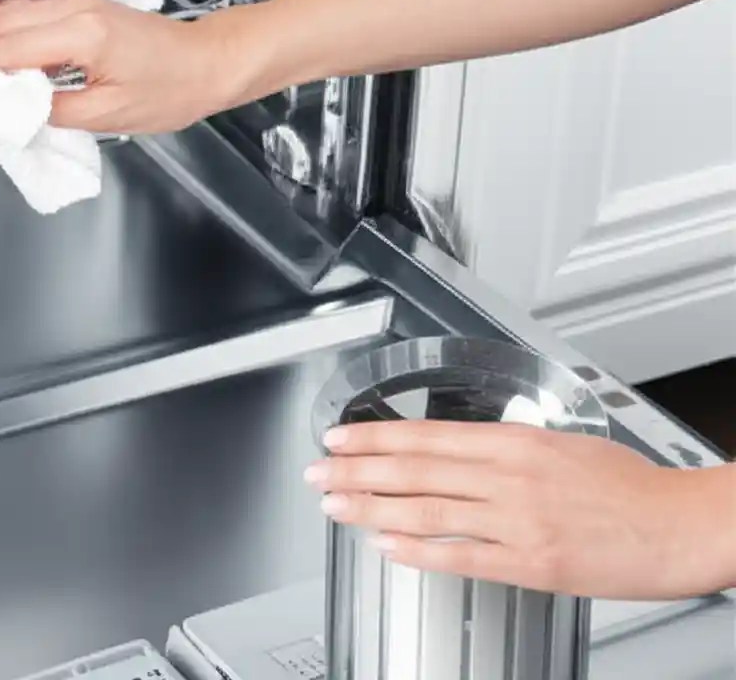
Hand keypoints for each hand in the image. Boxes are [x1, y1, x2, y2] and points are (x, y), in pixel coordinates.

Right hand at [0, 0, 239, 133]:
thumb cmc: (168, 93)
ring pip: (7, 13)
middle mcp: (73, 5)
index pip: (4, 51)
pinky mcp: (79, 2)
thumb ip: (50, 109)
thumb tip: (7, 108)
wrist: (205, 63)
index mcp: (82, 34)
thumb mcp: (107, 115)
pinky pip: (25, 12)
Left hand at [304, 420, 731, 599]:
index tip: (339, 437)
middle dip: (356, 470)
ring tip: (335, 505)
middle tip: (318, 471)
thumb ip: (504, 448)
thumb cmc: (630, 485)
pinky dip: (416, 550)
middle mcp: (509, 477)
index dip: (374, 436)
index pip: (425, 435)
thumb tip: (454, 453)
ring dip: (371, 507)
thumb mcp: (560, 443)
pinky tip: (385, 546)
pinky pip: (459, 556)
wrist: (681, 524)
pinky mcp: (529, 563)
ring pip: (426, 510)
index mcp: (516, 442)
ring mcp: (516, 521)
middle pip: (414, 470)